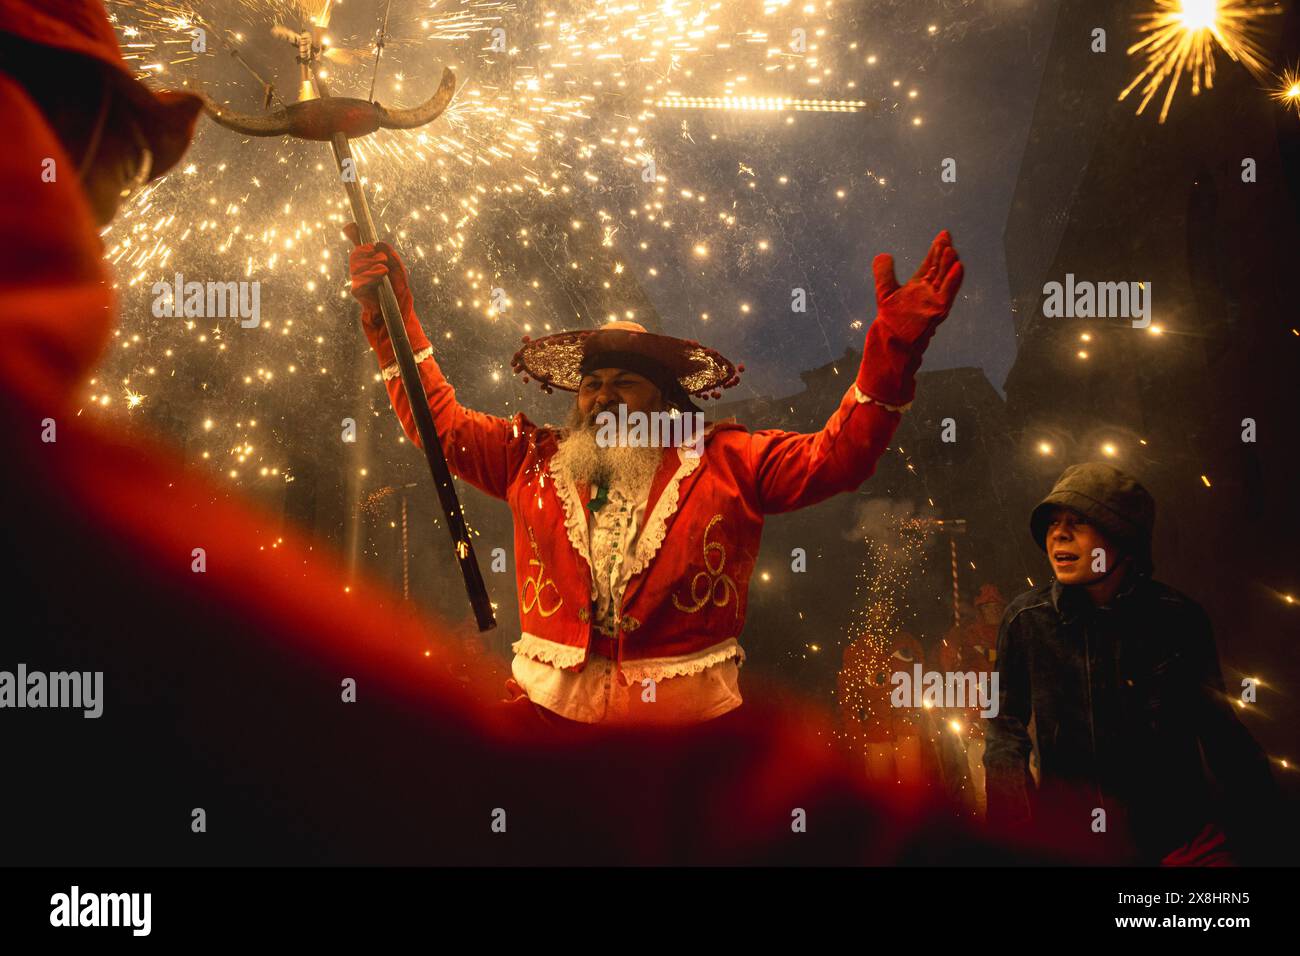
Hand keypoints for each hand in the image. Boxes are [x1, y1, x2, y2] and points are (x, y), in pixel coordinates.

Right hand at [343, 221, 412, 322]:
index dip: (357, 238)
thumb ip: (391, 255)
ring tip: (384, 270)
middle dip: (369, 254)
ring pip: (356, 265)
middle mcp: (361, 270)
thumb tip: (379, 243)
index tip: (362, 236)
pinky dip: (370, 276)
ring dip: (372, 265)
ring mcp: (357, 280)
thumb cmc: (398, 289)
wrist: (398, 309)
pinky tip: (379, 277)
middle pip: (356, 255)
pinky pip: (358, 279)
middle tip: (383, 260)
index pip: (359, 248)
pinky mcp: (357, 290)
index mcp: (369, 263)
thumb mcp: (399, 269)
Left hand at [871, 230, 963, 344]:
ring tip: (951, 250)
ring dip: (949, 265)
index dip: (936, 250)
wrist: (892, 340)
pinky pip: (948, 294)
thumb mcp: (885, 291)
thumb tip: (883, 255)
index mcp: (919, 286)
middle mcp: (929, 292)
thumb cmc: (891, 319)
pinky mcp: (938, 310)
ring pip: (944, 279)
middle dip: (943, 253)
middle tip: (947, 237)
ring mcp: (934, 301)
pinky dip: (953, 281)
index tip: (943, 235)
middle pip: (939, 269)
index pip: (931, 264)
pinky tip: (958, 267)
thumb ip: (884, 273)